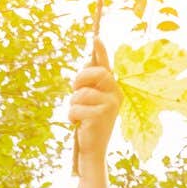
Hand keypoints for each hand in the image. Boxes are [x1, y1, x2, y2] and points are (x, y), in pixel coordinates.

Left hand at [68, 37, 120, 163]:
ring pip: (80, 93)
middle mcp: (115, 94)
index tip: (95, 37)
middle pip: (95, 73)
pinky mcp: (100, 116)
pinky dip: (72, 116)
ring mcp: (109, 105)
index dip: (101, 51)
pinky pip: (76, 108)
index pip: (106, 66)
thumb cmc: (89, 123)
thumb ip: (89, 86)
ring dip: (73, 104)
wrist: (93, 150)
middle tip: (74, 89)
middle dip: (79, 79)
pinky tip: (78, 124)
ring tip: (78, 115)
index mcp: (112, 88)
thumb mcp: (90, 103)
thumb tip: (86, 66)